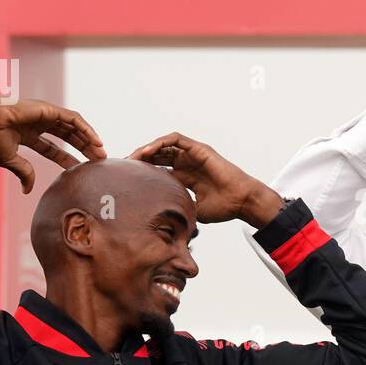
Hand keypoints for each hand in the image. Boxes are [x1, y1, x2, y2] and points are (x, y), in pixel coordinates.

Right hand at [0, 94, 105, 193]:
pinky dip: (87, 130)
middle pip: (68, 137)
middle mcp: (38, 123)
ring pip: (74, 127)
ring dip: (89, 140)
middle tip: (98, 162)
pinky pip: (74, 119)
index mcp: (28, 134)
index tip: (79, 169)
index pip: (53, 148)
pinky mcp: (50, 110)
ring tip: (101, 154)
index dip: (67, 159)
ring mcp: (45, 115)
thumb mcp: (9, 160)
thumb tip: (28, 190)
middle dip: (83, 149)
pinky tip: (96, 142)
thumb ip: (23, 172)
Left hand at [128, 133, 283, 228]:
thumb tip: (160, 224)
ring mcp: (193, 155)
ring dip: (146, 150)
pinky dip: (160, 143)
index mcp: (185, 177)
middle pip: (157, 156)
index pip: (158, 171)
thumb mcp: (192, 210)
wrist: (241, 201)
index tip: (126, 180)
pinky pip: (175, 140)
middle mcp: (187, 164)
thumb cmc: (223, 208)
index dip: (142, 174)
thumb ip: (178, 210)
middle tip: (124, 167)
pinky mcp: (198, 149)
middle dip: (139, 160)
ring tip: (132, 158)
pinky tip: (147, 151)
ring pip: (163, 146)